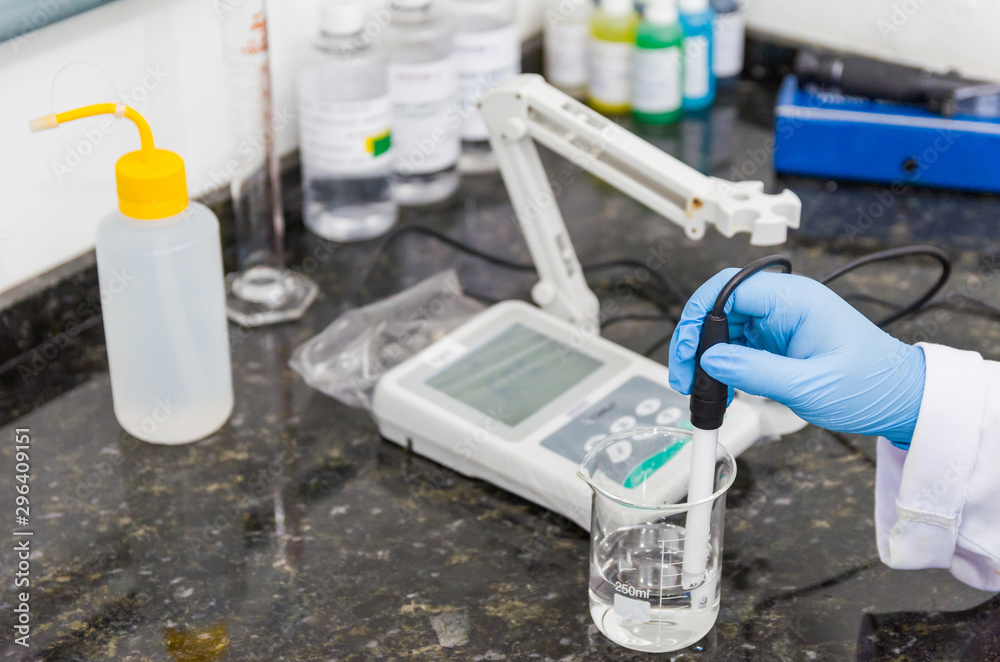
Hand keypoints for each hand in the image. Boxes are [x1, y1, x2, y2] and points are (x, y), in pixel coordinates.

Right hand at [667, 269, 925, 445]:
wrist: (900, 398)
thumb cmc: (870, 386)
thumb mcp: (809, 386)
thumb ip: (755, 373)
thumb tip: (710, 361)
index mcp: (794, 300)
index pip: (728, 289)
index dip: (698, 316)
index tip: (685, 351)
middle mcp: (784, 303)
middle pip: (719, 306)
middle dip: (694, 339)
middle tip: (684, 376)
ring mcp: (780, 320)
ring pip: (725, 326)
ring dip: (706, 355)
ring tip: (701, 388)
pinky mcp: (778, 338)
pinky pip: (738, 343)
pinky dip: (723, 364)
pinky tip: (721, 387)